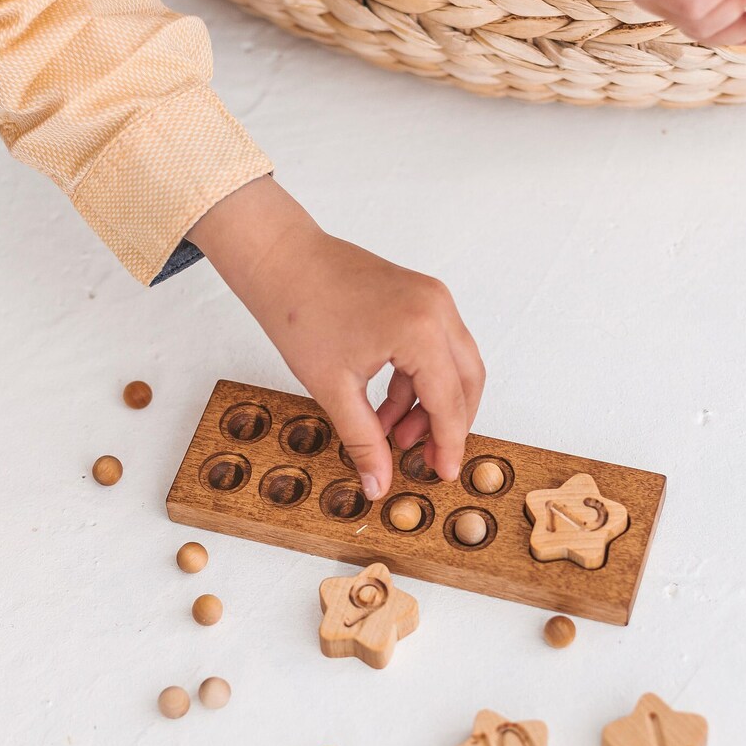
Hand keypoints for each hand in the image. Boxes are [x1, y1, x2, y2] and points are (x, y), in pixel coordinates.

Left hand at [189, 177, 484, 499]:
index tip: (444, 474)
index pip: (450, 401)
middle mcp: (437, 309)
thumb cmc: (299, 311)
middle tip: (427, 459)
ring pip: (452, 365)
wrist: (280, 260)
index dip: (448, 444)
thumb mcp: (333, 389)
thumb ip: (364, 441)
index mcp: (421, 331)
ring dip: (430, 404)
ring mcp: (431, 298)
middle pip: (466, 381)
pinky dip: (417, 380)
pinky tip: (386, 407)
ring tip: (394, 436)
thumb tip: (378, 485)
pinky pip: (434, 347)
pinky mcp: (419, 296)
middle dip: (448, 424)